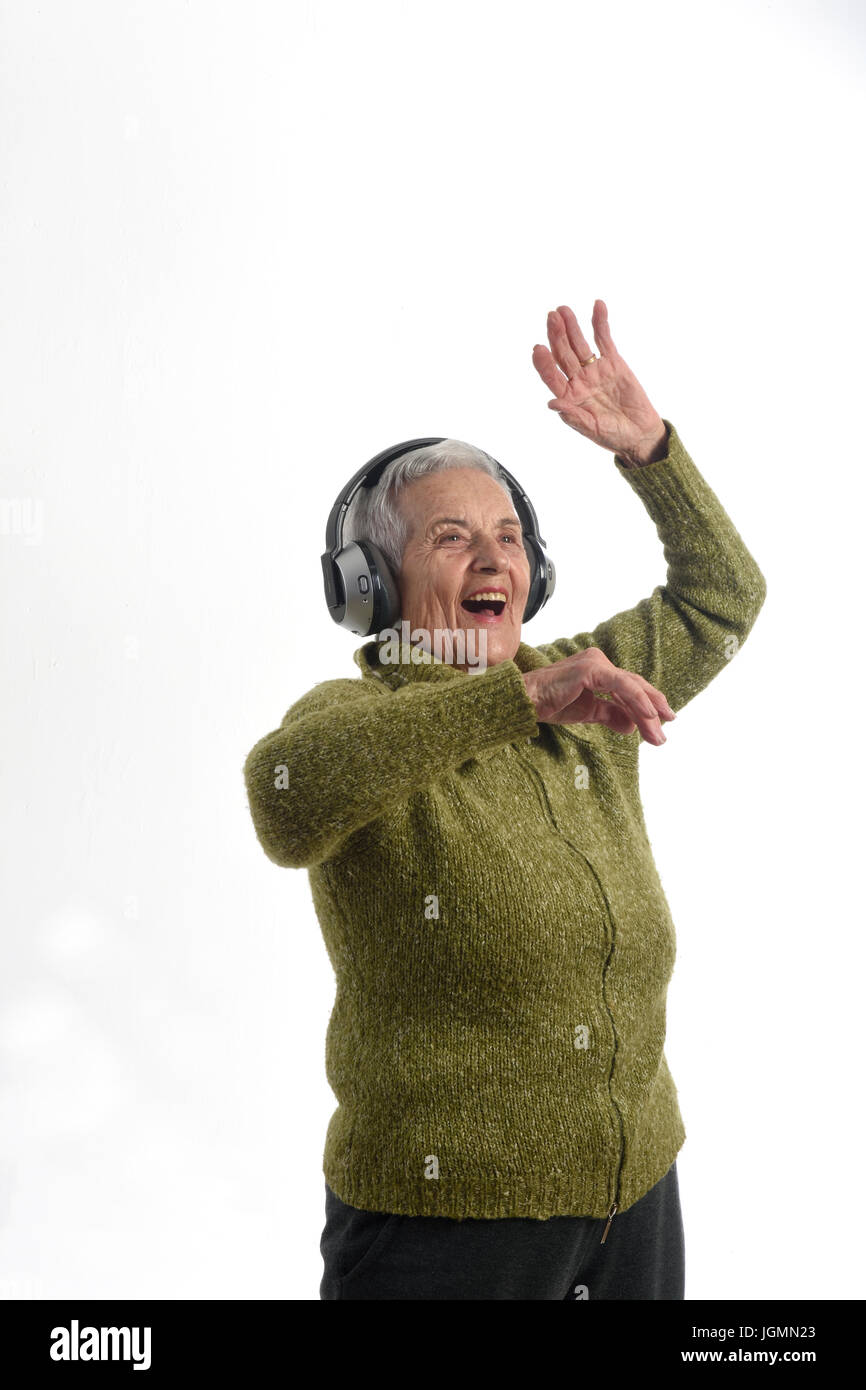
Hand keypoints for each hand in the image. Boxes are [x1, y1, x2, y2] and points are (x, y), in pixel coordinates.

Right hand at [523, 647, 674, 744]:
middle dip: (654, 710)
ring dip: (648, 712)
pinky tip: (649, 716)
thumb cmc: (549, 703)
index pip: (629, 688)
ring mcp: (596, 663)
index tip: (661, 725)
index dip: (647, 705)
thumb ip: (610, 715)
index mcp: (598, 669)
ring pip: (632, 687)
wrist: (525, 702)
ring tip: (658, 733)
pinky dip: (638, 700)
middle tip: (665, 732)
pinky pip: (622, 686)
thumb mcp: (587, 712)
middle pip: (635, 686)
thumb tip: (632, 726)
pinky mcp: (591, 669)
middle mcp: (599, 661)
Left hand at [532, 301, 666, 463]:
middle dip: (556, 336)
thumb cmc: (613, 436)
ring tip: (563, 310)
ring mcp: (595, 369)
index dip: (543, 363)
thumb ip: (573, 416)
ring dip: (572, 326)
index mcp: (569, 397)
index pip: (551, 376)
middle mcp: (578, 380)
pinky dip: (601, 323)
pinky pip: (604, 339)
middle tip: (551, 316)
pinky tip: (598, 305)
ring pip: (580, 344)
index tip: (537, 348)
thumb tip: (551, 403)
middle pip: (563, 354)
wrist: (639, 434)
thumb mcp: (592, 429)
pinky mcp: (613, 363)